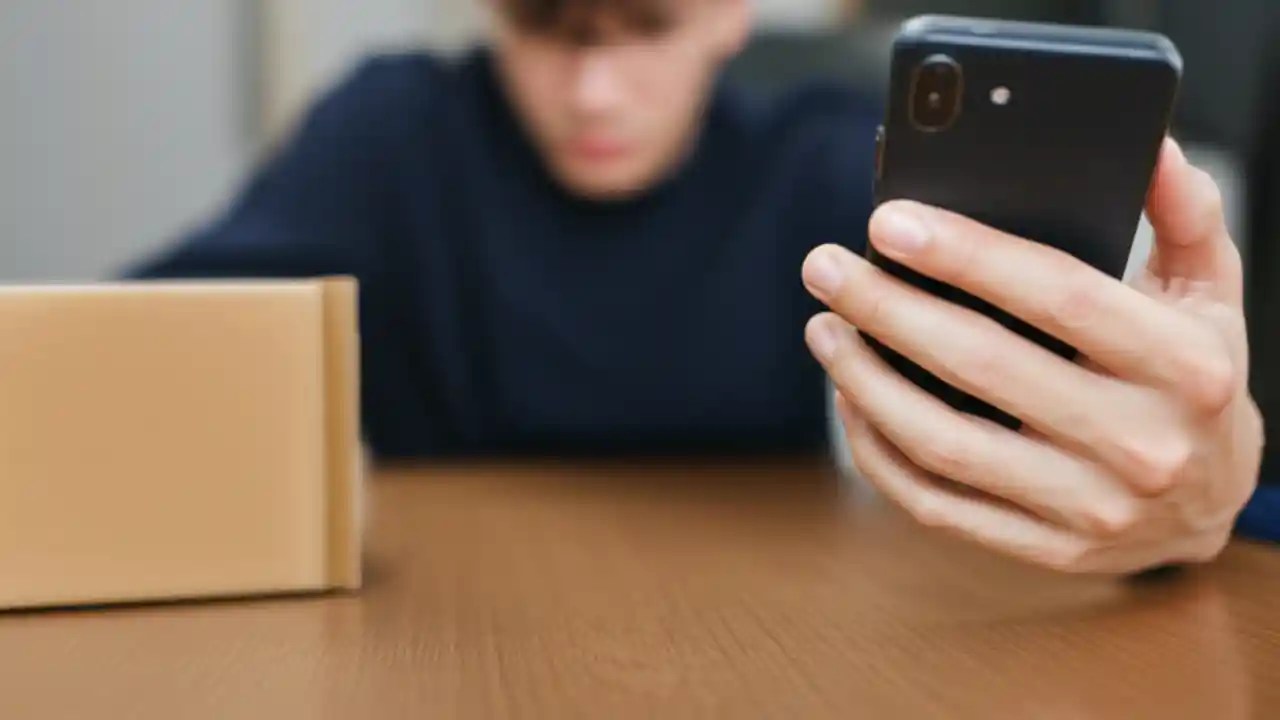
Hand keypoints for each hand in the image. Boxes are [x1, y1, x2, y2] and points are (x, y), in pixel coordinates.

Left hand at [802, 139, 1264, 573]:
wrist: (1213, 503)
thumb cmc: (1198, 378)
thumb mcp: (1212, 291)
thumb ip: (1185, 214)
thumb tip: (1150, 147)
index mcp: (1186, 366)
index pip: (1058, 295)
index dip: (967, 255)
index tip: (889, 221)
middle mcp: (1141, 443)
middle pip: (981, 364)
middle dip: (887, 309)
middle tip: (826, 267)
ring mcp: (1090, 507)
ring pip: (943, 443)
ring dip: (865, 381)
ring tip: (825, 328)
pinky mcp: (1046, 549)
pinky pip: (936, 503)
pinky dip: (878, 450)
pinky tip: (851, 398)